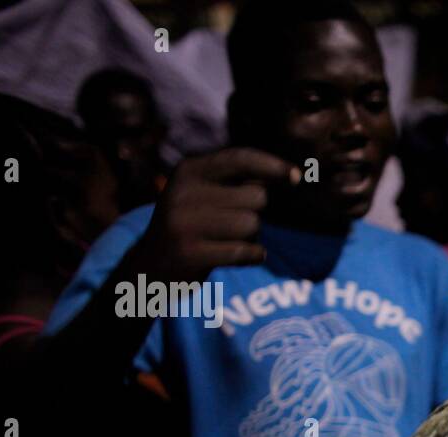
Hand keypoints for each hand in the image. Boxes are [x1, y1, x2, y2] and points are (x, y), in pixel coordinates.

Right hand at [132, 148, 299, 282]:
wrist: (150, 267)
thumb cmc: (193, 226)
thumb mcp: (203, 194)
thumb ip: (237, 181)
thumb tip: (291, 175)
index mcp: (189, 170)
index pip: (239, 158)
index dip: (272, 166)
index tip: (297, 176)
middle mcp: (183, 192)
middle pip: (256, 197)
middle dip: (256, 212)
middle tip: (231, 224)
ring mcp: (183, 223)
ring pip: (252, 224)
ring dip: (250, 237)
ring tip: (225, 240)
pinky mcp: (189, 253)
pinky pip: (244, 251)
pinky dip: (252, 256)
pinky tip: (239, 256)